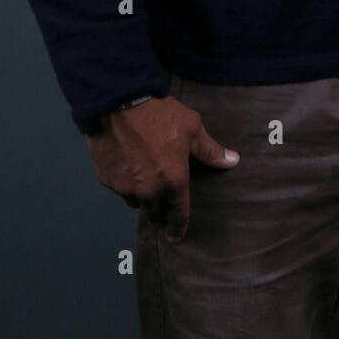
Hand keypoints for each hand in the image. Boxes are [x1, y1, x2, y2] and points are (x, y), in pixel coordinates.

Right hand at [86, 96, 238, 242]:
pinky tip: (128, 165)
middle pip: (154, 213)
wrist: (119, 102)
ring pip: (135, 202)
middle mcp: (147, 191)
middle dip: (160, 211)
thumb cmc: (160, 114)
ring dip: (142, 196)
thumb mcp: (192, 128)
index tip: (176, 236)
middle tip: (163, 205)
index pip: (178, 214)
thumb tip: (232, 161)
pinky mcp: (106, 179)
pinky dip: (125, 182)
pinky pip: (118, 188)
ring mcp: (124, 188)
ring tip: (145, 179)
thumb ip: (210, 150)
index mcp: (172, 182)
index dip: (178, 228)